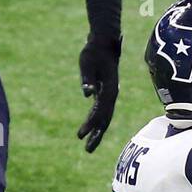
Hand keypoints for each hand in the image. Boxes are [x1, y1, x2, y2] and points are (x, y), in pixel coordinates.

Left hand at [77, 34, 120, 151]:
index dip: (90, 125)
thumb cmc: (94, 50)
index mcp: (109, 90)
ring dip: (96, 132)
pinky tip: (88, 128)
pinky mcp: (105, 93)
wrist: (104, 42)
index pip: (99, 112)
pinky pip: (101, 111)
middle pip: (105, 121)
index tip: (80, 135)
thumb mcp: (87, 62)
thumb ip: (87, 78)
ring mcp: (109, 95)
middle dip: (96, 136)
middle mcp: (111, 95)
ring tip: (86, 145)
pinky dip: (95, 121)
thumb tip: (87, 93)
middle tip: (86, 150)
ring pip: (104, 118)